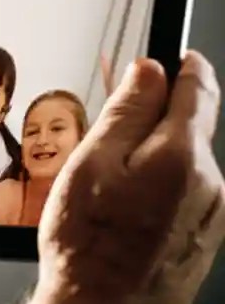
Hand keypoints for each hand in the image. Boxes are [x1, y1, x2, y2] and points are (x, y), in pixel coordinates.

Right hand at [29, 51, 224, 303]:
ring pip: (185, 164)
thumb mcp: (92, 163)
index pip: (198, 91)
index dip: (186, 67)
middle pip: (189, 129)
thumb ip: (125, 112)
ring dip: (154, 162)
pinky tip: (124, 214)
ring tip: (107, 190)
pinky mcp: (207, 238)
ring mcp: (214, 214)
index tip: (180, 56)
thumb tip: (149, 71)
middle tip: (109, 135)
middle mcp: (212, 182)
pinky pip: (186, 196)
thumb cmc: (90, 246)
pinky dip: (159, 192)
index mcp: (183, 155)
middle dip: (154, 122)